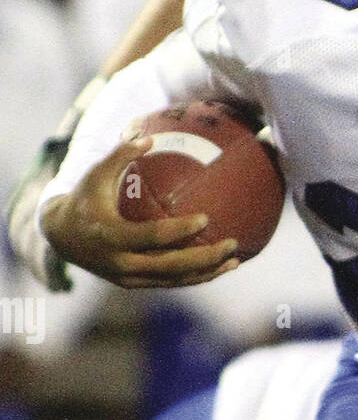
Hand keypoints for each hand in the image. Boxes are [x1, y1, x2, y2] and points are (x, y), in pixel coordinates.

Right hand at [40, 138, 240, 288]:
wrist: (61, 237)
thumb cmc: (84, 198)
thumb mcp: (95, 173)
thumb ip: (121, 154)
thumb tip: (149, 135)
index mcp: (112, 236)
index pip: (152, 237)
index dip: (180, 230)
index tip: (206, 218)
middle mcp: (121, 263)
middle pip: (171, 266)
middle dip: (205, 258)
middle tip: (232, 244)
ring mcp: (129, 278)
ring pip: (174, 280)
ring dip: (207, 273)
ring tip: (235, 261)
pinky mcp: (135, 284)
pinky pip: (170, 282)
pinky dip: (194, 277)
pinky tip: (218, 266)